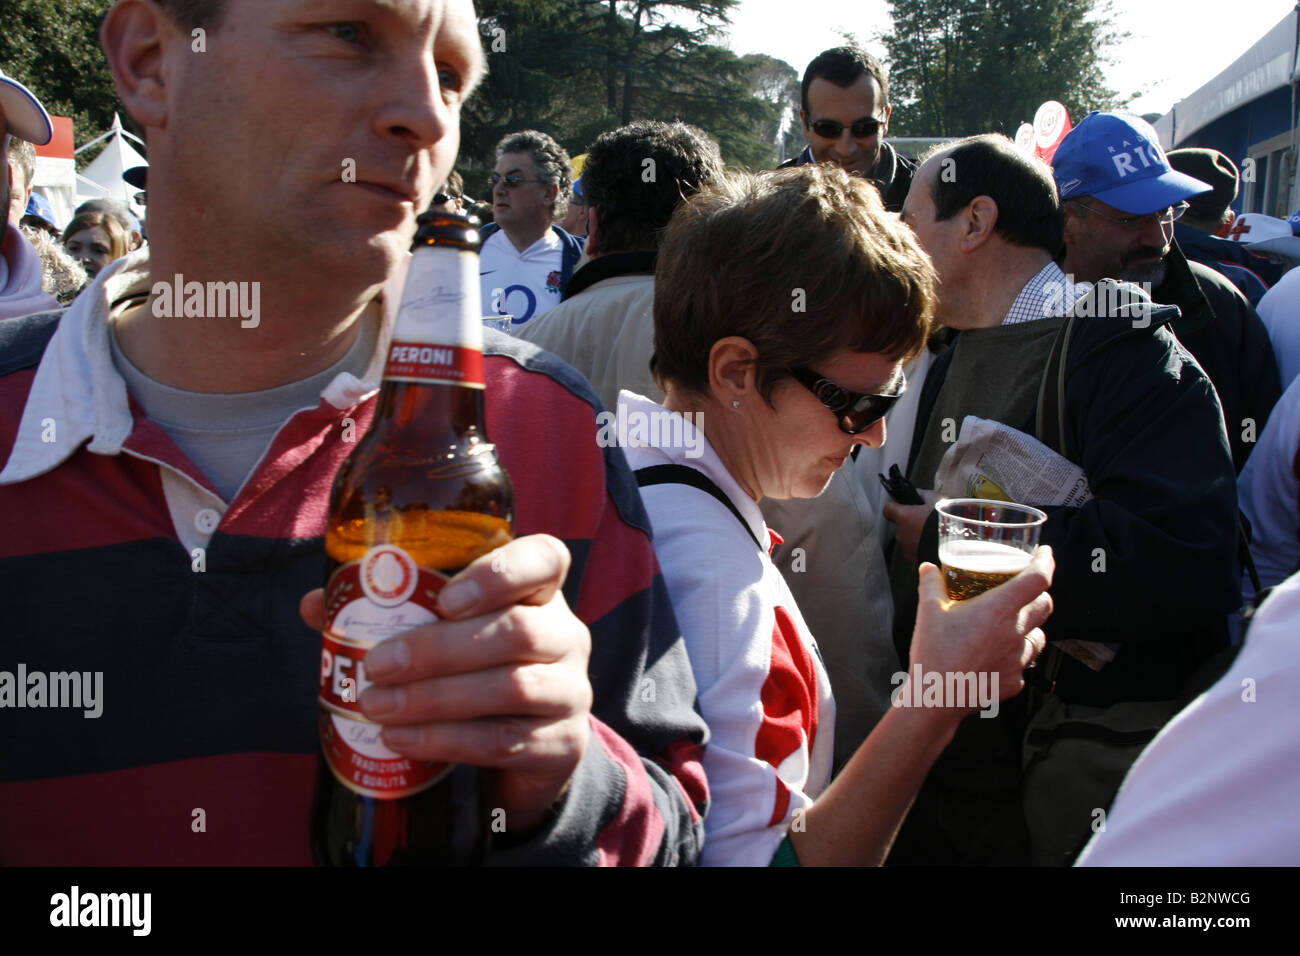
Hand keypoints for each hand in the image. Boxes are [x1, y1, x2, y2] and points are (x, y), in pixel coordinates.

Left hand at [300, 534, 592, 830]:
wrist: (525, 751)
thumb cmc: (477, 673)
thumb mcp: (446, 635)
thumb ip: (391, 613)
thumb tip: (317, 605)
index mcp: (540, 592)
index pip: (546, 558)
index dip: (501, 572)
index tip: (444, 598)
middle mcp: (566, 634)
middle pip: (517, 630)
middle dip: (437, 648)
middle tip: (377, 664)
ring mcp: (570, 691)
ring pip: (511, 687)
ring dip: (434, 698)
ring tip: (378, 706)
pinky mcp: (561, 743)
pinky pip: (504, 740)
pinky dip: (446, 740)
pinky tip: (402, 739)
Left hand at [883, 489, 942, 565]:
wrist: (958, 552)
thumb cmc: (948, 522)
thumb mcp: (939, 501)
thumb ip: (924, 495)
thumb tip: (917, 493)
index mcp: (904, 517)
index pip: (888, 509)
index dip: (895, 507)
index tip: (903, 507)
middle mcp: (901, 535)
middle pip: (902, 527)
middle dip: (912, 525)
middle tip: (929, 524)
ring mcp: (906, 551)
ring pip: (909, 542)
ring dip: (918, 539)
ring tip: (936, 538)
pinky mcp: (913, 564)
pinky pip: (915, 555)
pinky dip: (923, 551)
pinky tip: (936, 549)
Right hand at [906, 546, 1053, 713]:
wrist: (936, 698)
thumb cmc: (933, 653)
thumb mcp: (928, 611)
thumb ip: (931, 584)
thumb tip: (928, 568)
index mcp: (999, 610)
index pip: (1038, 579)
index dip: (1046, 561)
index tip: (1045, 553)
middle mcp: (1016, 633)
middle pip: (1045, 605)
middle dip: (1040, 594)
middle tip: (1024, 590)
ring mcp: (1019, 660)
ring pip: (1038, 636)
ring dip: (1030, 627)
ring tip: (1011, 627)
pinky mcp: (1015, 681)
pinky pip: (1023, 663)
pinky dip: (1015, 656)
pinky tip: (996, 657)